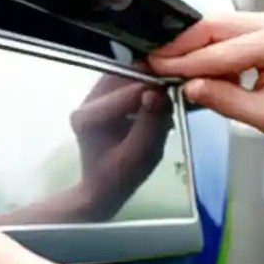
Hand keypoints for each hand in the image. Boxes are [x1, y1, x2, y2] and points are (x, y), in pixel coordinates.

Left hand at [69, 74, 172, 219]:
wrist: (103, 187)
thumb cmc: (121, 177)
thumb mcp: (141, 155)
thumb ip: (150, 123)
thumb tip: (157, 92)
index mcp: (89, 117)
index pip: (128, 91)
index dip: (156, 90)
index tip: (177, 97)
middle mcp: (86, 102)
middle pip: (126, 77)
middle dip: (151, 84)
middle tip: (171, 102)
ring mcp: (91, 97)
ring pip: (126, 76)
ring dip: (148, 86)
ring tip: (163, 106)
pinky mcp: (100, 97)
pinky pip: (125, 82)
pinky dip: (142, 90)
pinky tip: (152, 107)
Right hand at [148, 11, 263, 146]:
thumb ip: (224, 100)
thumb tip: (191, 88)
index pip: (217, 51)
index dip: (183, 62)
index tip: (157, 68)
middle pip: (212, 27)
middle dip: (181, 46)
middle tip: (154, 63)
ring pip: (216, 28)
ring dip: (193, 48)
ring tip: (172, 70)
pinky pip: (226, 36)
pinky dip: (208, 52)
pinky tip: (199, 72)